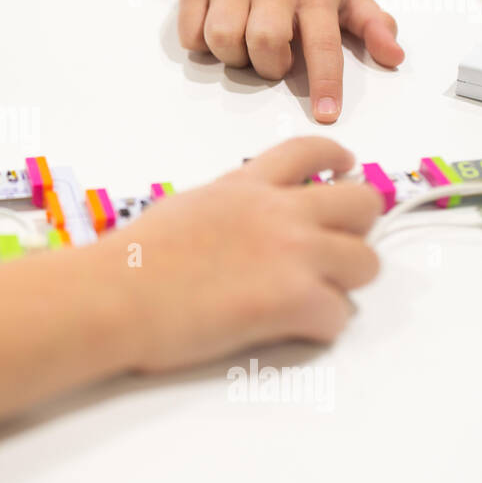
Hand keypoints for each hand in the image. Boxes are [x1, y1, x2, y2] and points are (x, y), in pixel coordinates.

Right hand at [96, 137, 381, 372]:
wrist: (116, 294)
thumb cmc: (130, 261)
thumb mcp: (185, 210)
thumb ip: (228, 210)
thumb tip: (240, 229)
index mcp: (245, 187)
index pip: (309, 152)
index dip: (336, 160)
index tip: (344, 169)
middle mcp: (278, 211)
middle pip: (361, 203)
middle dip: (357, 228)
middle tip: (338, 250)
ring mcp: (292, 253)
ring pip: (365, 262)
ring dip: (344, 283)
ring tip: (310, 299)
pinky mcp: (294, 300)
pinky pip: (340, 315)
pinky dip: (320, 326)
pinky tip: (290, 330)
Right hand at [178, 0, 404, 122]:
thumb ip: (372, 25)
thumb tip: (394, 57)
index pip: (324, 42)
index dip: (325, 81)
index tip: (325, 115)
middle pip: (265, 43)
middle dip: (268, 65)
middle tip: (273, 57)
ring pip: (223, 40)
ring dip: (232, 56)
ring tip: (244, 43)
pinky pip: (192, 35)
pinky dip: (201, 43)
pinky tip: (217, 27)